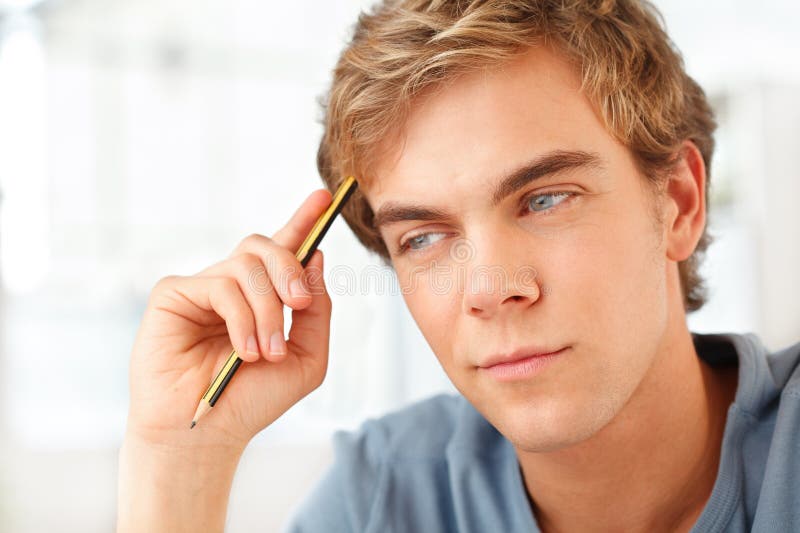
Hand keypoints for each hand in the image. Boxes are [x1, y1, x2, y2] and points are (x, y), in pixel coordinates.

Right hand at [125, 189, 333, 450]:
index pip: (286, 248)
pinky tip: (241, 352)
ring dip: (266, 311)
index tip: (327, 197)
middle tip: (299, 306)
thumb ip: (318, 309)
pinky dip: (240, 318)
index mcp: (265, 296)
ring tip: (266, 352)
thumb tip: (315, 257)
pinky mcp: (174, 293)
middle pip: (265, 245)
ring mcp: (203, 287)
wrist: (207, 432)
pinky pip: (220, 284)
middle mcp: (234, 285)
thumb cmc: (254, 399)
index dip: (304, 220)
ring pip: (246, 265)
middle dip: (290, 270)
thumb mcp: (306, 357)